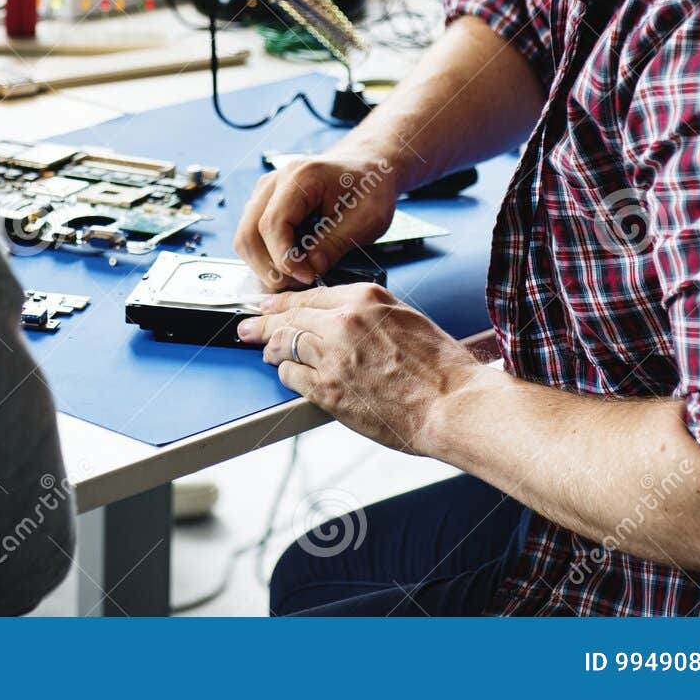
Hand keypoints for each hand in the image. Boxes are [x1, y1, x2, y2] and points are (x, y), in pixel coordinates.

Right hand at [234, 153, 400, 287]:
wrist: (367, 169)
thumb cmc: (369, 189)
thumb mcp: (365, 220)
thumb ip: (334, 245)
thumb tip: (308, 270)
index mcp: (300, 177)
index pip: (272, 224)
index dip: (285, 258)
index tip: (307, 276)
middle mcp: (274, 181)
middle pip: (249, 233)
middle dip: (269, 267)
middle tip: (297, 283)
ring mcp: (265, 191)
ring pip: (245, 237)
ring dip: (264, 265)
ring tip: (294, 276)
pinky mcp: (264, 203)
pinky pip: (252, 235)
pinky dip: (266, 256)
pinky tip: (290, 265)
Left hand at [236, 284, 480, 454]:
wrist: (452, 404)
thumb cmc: (440, 368)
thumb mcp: (405, 318)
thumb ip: (368, 313)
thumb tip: (340, 317)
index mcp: (365, 298)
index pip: (310, 295)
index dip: (283, 302)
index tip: (270, 305)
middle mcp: (343, 321)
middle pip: (288, 317)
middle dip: (263, 322)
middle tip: (247, 327)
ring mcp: (332, 355)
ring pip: (284, 344)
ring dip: (271, 349)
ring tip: (265, 351)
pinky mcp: (328, 389)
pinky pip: (291, 376)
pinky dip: (286, 374)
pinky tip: (288, 375)